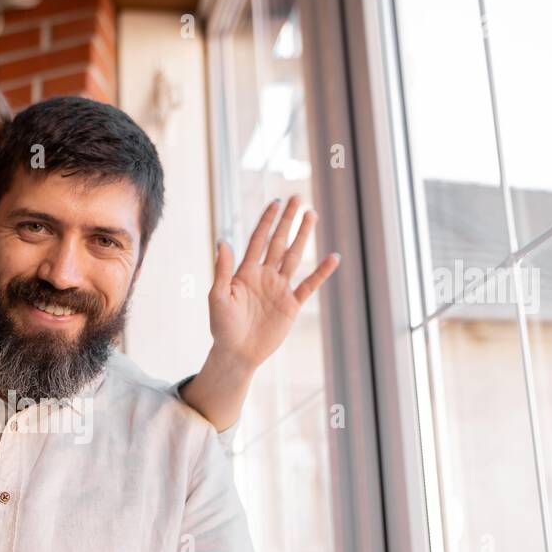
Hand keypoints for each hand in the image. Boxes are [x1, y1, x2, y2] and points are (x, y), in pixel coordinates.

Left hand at [209, 196, 340, 373]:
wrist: (237, 353)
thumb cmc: (222, 327)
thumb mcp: (218, 297)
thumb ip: (223, 270)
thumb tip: (223, 242)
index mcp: (245, 272)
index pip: (258, 240)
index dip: (267, 221)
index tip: (276, 202)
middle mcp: (264, 276)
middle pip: (279, 242)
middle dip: (287, 221)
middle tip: (298, 198)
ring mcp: (279, 288)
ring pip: (294, 257)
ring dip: (303, 236)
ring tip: (311, 215)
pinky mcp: (291, 305)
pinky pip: (309, 285)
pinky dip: (321, 272)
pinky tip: (333, 258)